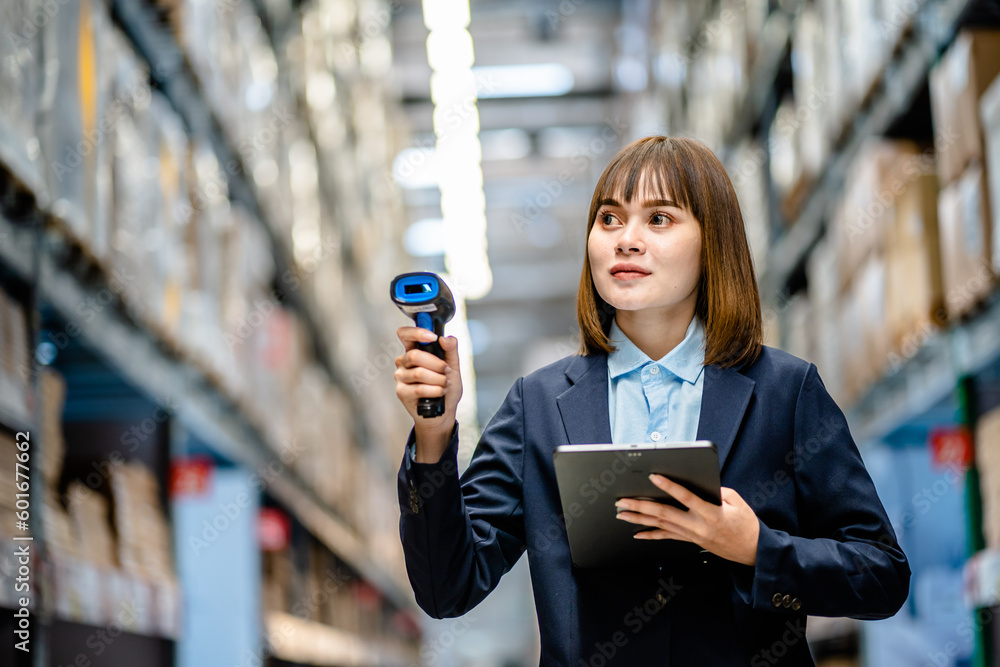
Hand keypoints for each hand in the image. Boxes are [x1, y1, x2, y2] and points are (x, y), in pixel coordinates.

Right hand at [394, 327, 462, 461]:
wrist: (443, 412)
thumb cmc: (446, 388)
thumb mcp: (453, 367)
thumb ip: (451, 350)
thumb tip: (445, 338)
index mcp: (414, 351)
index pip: (405, 334)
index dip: (416, 332)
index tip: (432, 337)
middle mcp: (403, 362)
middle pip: (415, 355)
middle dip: (436, 364)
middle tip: (446, 371)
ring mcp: (401, 377)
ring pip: (419, 373)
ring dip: (438, 379)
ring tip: (445, 384)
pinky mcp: (401, 392)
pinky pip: (419, 388)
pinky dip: (435, 390)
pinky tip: (440, 392)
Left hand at [615, 474, 759, 565]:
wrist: (751, 550)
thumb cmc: (745, 524)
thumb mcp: (736, 501)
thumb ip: (716, 490)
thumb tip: (697, 483)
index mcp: (710, 513)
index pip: (685, 497)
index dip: (668, 486)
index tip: (653, 476)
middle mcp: (697, 526)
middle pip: (664, 513)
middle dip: (640, 506)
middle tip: (622, 500)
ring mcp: (691, 535)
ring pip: (661, 525)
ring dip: (639, 519)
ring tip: (622, 513)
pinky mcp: (690, 540)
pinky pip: (666, 537)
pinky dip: (650, 535)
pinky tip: (636, 534)